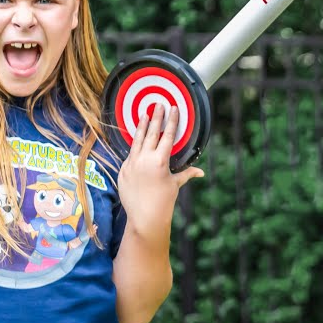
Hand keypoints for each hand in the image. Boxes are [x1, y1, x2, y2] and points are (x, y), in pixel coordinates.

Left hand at [118, 104, 204, 238]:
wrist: (144, 217)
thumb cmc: (163, 202)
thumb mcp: (175, 185)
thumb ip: (186, 174)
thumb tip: (200, 172)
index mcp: (160, 161)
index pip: (167, 135)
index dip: (171, 121)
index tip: (173, 108)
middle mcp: (144, 159)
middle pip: (151, 133)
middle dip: (156, 117)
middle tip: (159, 104)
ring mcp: (131, 164)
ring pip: (137, 140)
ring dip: (142, 127)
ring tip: (144, 114)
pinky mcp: (122, 170)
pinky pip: (130, 154)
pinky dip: (135, 146)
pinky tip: (136, 139)